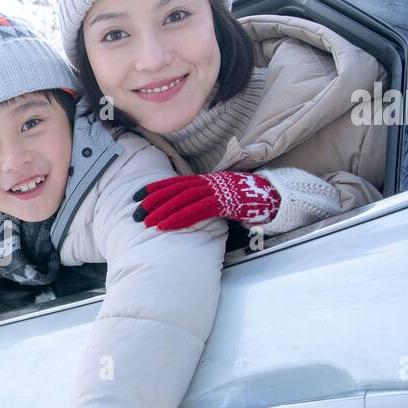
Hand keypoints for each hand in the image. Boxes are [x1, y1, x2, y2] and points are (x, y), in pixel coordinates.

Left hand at [132, 171, 280, 230]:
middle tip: (134, 213)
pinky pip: (196, 210)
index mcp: (204, 180)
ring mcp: (215, 191)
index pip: (174, 183)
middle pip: (173, 190)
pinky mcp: (223, 202)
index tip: (136, 197)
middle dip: (152, 202)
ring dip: (161, 211)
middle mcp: (206, 182)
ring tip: (146, 222)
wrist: (272, 196)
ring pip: (182, 200)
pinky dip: (178, 218)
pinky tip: (165, 226)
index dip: (154, 189)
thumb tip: (184, 209)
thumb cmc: (245, 199)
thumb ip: (202, 199)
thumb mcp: (219, 196)